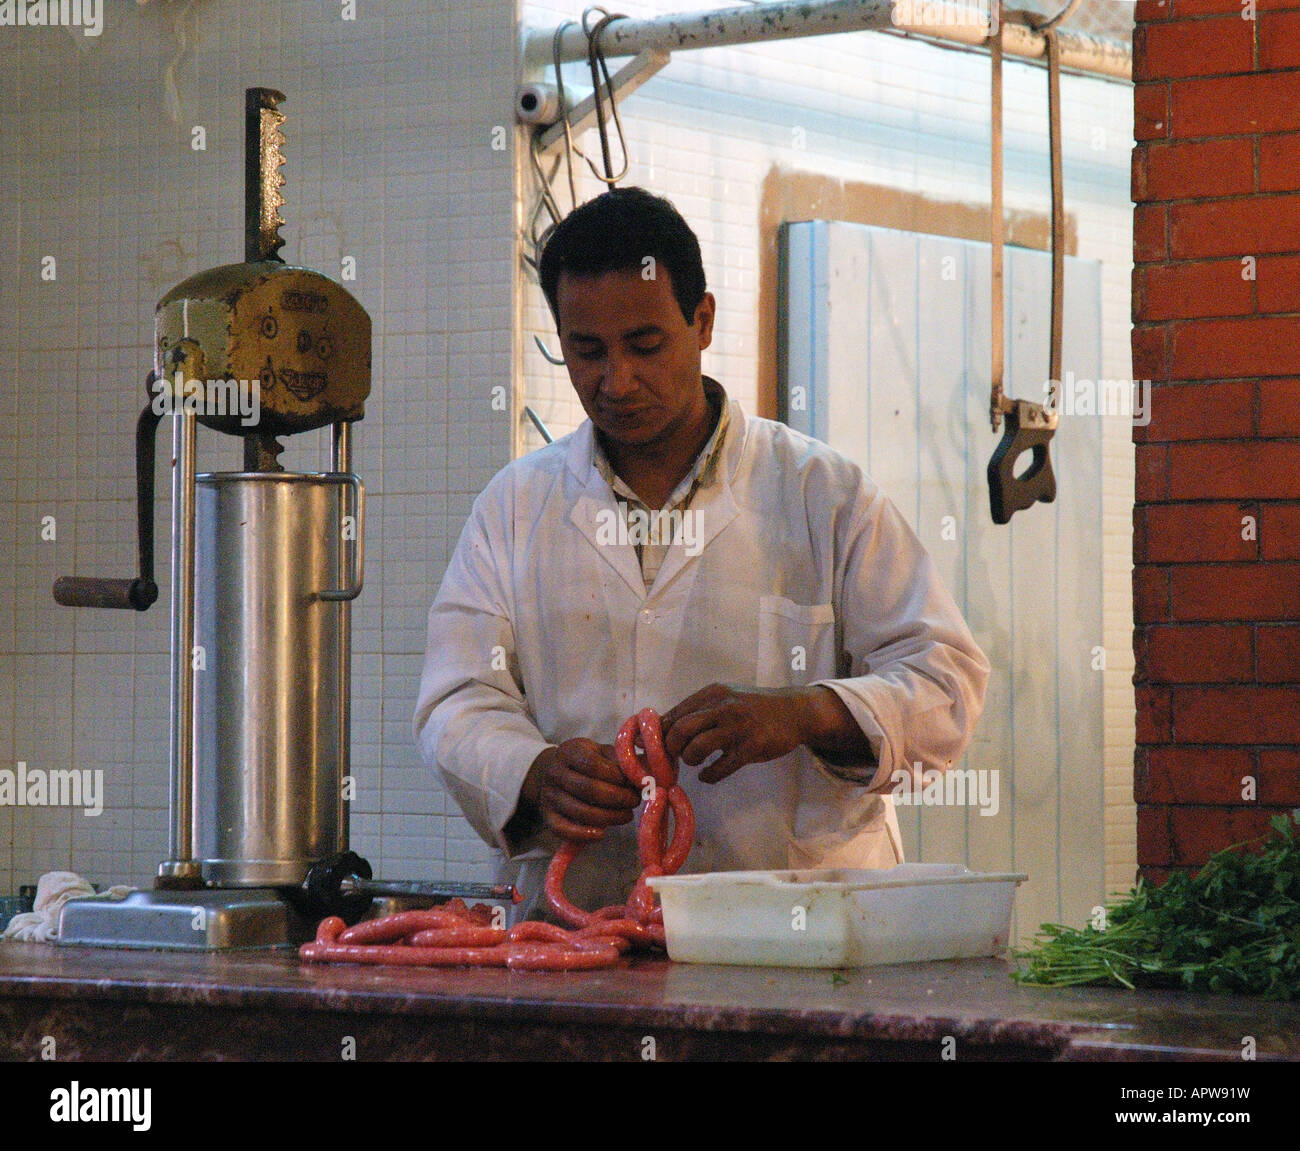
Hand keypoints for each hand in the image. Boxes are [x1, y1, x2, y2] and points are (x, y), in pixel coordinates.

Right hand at [518, 738, 640, 840]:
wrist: (554, 772)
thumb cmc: (588, 762)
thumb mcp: (604, 753)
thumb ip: (624, 761)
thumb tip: (649, 774)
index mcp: (569, 751)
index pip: (592, 764)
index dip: (617, 776)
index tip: (636, 783)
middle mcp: (555, 772)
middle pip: (587, 789)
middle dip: (617, 798)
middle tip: (635, 801)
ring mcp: (548, 795)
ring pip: (578, 811)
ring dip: (608, 817)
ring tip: (626, 815)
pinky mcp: (547, 816)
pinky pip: (562, 829)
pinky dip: (582, 834)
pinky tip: (601, 833)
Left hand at [661, 683, 873, 783]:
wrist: (794, 711)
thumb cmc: (752, 707)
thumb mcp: (725, 699)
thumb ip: (697, 711)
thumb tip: (661, 730)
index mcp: (712, 694)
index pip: (674, 714)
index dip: (659, 735)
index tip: (654, 748)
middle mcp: (723, 707)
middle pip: (680, 730)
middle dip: (672, 749)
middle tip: (676, 757)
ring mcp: (738, 727)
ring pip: (697, 748)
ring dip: (690, 760)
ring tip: (696, 762)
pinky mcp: (751, 747)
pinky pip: (720, 768)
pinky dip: (708, 776)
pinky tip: (708, 775)